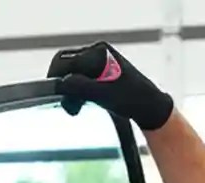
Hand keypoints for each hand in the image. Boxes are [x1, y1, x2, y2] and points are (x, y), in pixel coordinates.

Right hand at [46, 41, 173, 130]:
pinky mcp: (101, 70)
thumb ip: (81, 87)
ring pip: (72, 70)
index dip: (57, 78)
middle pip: (66, 63)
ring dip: (69, 88)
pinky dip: (76, 89)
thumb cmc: (132, 100)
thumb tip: (61, 83)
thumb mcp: (104, 95)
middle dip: (62, 82)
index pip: (66, 61)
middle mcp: (98, 52)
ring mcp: (100, 60)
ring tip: (73, 107)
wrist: (150, 107)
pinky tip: (79, 102)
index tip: (54, 95)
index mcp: (99, 53)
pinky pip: (80, 76)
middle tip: (64, 102)